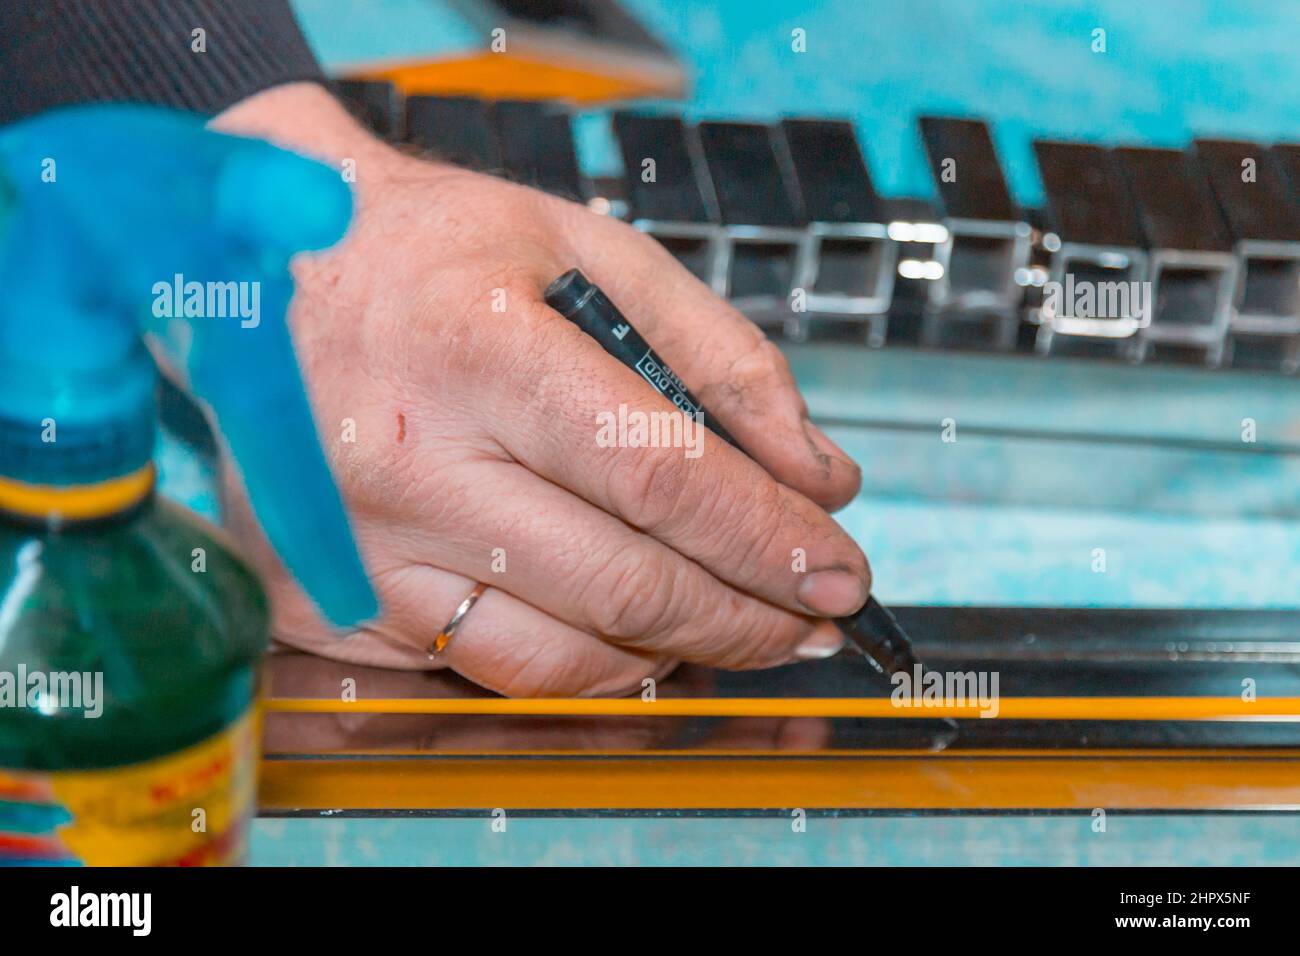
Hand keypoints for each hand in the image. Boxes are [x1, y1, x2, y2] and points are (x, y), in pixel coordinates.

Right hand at [214, 83, 869, 696]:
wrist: (263, 272)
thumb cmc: (434, 253)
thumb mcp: (589, 251)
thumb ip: (719, 358)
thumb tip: (818, 473)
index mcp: (476, 348)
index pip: (662, 475)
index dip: (769, 536)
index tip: (840, 567)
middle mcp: (408, 459)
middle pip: (623, 583)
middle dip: (748, 615)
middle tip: (815, 617)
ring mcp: (363, 545)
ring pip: (564, 653)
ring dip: (681, 654)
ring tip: (744, 628)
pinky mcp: (335, 599)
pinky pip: (492, 668)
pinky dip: (591, 666)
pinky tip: (643, 639)